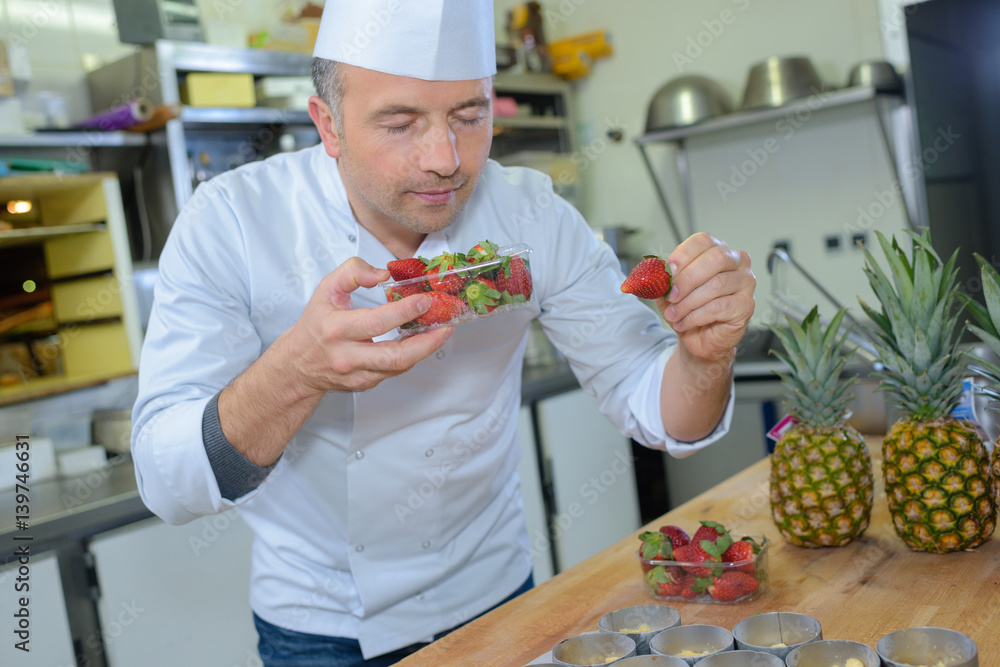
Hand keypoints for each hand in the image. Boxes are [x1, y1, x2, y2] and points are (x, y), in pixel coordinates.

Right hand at [282, 257, 452, 393]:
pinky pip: (394, 370)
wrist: (298, 364)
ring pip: (398, 367)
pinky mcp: (365, 384)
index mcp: (336, 330)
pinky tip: (421, 342)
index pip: (375, 322)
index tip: (425, 300)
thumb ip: (352, 272)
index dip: (404, 311)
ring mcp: (357, 374)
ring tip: (440, 332)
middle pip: (395, 356)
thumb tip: (382, 275)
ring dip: (424, 350)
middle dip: (426, 342)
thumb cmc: (315, 324)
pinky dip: (411, 356)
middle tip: (445, 326)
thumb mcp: (326, 289)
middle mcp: (347, 356)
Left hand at [658, 233, 754, 362]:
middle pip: (715, 259)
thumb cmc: (687, 309)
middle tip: (670, 295)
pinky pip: (719, 307)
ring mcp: (745, 283)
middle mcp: (737, 262)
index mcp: (717, 250)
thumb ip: (661, 278)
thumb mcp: (667, 290)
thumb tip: (651, 271)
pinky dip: (696, 316)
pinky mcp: (746, 305)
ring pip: (717, 285)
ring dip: (688, 302)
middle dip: (687, 278)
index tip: (667, 270)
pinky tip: (684, 323)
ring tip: (673, 314)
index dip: (683, 254)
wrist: (698, 338)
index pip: (703, 241)